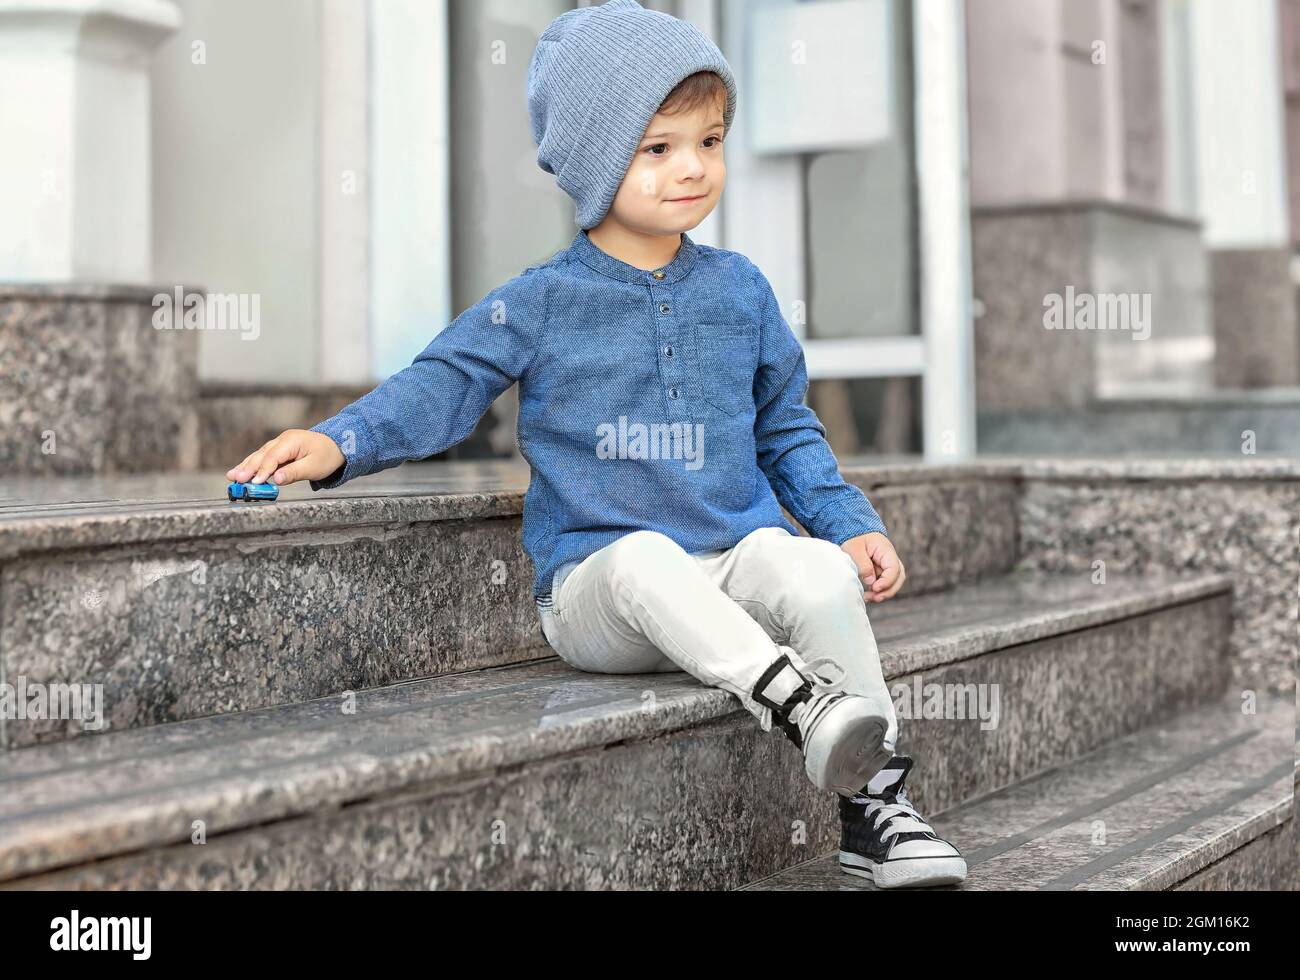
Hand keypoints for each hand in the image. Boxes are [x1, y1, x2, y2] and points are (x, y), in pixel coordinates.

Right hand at [226, 429, 345, 487]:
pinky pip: (263, 458)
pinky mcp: (279, 451)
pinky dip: (252, 466)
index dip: (263, 470)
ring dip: (246, 466)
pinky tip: (241, 472)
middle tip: (235, 479)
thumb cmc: (327, 456)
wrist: (337, 446)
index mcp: (292, 441)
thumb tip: (276, 479)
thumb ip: (294, 473)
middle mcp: (282, 440)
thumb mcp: (314, 467)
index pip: (273, 457)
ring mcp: (279, 444)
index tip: (254, 482)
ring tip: (232, 477)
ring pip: (259, 456)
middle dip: (248, 468)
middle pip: (262, 455)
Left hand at [840, 531, 905, 602]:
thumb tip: (871, 581)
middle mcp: (890, 559)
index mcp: (886, 550)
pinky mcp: (880, 571)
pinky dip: (878, 591)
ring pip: (893, 582)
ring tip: (868, 598)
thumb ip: (863, 565)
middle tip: (874, 597)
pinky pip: (884, 583)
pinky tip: (867, 595)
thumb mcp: (854, 549)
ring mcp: (886, 565)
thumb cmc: (854, 538)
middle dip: (888, 591)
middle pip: (898, 578)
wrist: (853, 531)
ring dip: (884, 593)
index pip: (894, 569)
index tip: (875, 588)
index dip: (887, 581)